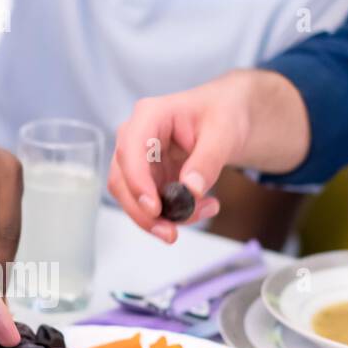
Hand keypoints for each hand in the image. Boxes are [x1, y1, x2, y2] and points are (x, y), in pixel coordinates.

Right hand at [108, 76, 246, 242]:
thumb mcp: (224, 132)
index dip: (137, 182)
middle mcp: (135, 137)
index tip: (154, 208)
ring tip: (205, 210)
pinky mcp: (147, 179)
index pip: (130, 150)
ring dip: (161, 218)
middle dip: (144, 213)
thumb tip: (191, 190)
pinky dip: (171, 215)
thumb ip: (208, 160)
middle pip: (122, 180)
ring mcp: (138, 160)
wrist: (225, 118)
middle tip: (171, 233)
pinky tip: (201, 207)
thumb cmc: (222, 114)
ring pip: (131, 198)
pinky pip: (148, 205)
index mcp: (150, 115)